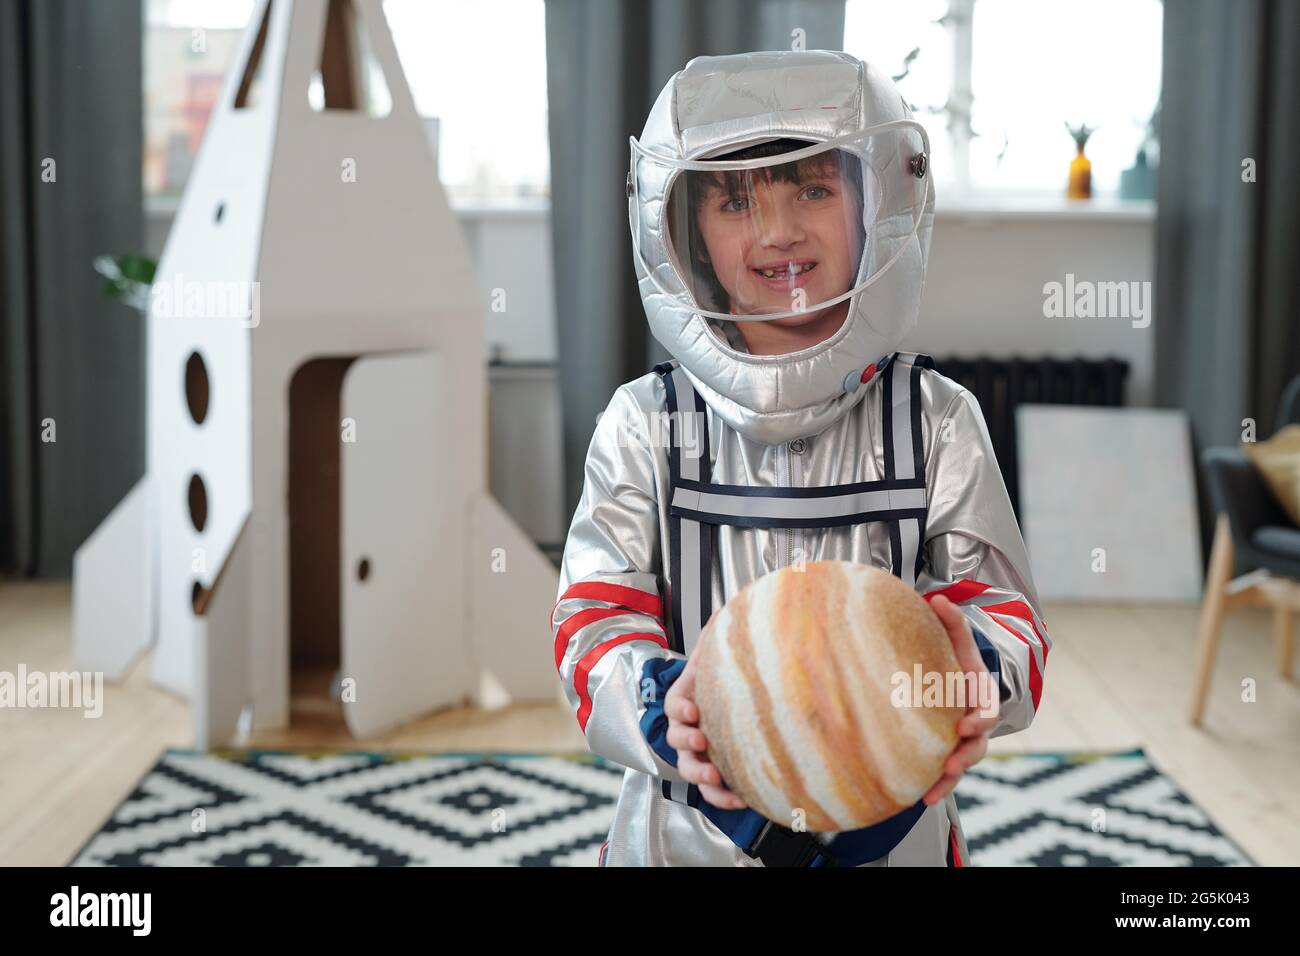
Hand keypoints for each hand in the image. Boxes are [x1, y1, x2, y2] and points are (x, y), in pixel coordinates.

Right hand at [663, 614, 746, 809]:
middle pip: (675, 738)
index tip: (694, 711)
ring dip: (699, 773)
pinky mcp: (717, 774)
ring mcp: (700, 753)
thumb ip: (717, 637)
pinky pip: (712, 791)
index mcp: (687, 699)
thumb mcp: (721, 657)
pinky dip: (722, 796)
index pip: (673, 704)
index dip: (680, 709)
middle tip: (701, 740)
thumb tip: (722, 610)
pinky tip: (740, 797)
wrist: (746, 706)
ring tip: (714, 774)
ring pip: (688, 767)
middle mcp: (689, 728)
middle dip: (685, 740)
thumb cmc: (726, 681)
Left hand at [920, 594, 998, 807]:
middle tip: (952, 765)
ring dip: (950, 780)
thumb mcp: (957, 641)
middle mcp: (976, 724)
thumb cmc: (956, 660)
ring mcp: (963, 742)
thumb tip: (937, 599)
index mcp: (981, 698)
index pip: (987, 712)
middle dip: (966, 757)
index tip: (965, 725)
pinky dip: (937, 787)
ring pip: (962, 765)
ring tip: (933, 792)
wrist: (955, 681)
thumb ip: (952, 622)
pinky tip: (922, 798)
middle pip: (978, 746)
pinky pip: (945, 774)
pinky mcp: (947, 753)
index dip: (980, 720)